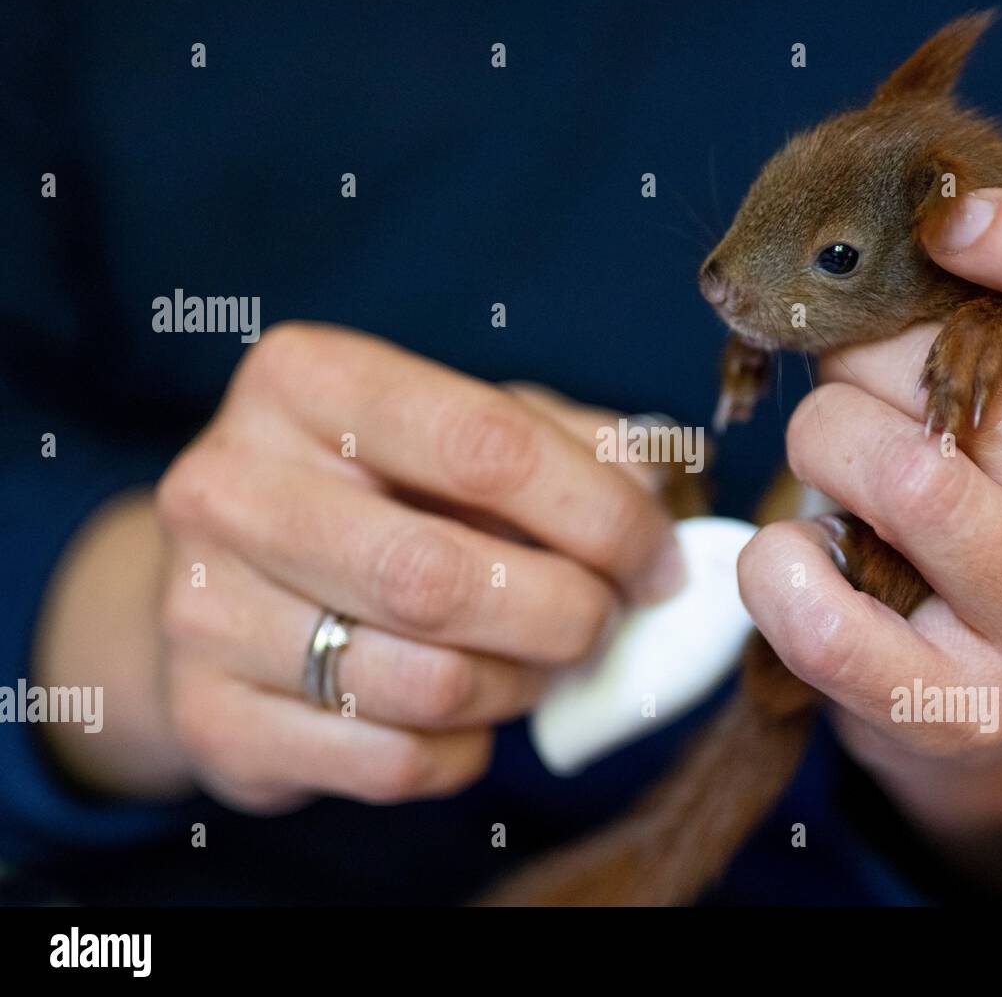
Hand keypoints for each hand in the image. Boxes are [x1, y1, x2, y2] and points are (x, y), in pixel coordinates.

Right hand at [35, 323, 683, 809]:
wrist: (231, 580)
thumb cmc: (379, 491)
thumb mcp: (471, 431)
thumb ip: (574, 444)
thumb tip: (657, 488)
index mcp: (306, 381)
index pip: (487, 447)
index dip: (602, 516)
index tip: (657, 561)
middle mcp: (230, 486)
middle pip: (440, 577)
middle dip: (565, 615)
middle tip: (604, 621)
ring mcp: (202, 609)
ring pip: (423, 684)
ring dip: (519, 687)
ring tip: (536, 662)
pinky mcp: (211, 718)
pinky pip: (389, 762)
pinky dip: (463, 751)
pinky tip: (466, 715)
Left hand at [737, 190, 1001, 884]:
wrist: (984, 674)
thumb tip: (905, 244)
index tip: (944, 226)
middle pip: (1001, 400)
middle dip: (877, 362)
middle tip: (849, 375)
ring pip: (916, 484)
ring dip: (828, 444)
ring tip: (831, 458)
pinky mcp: (974, 718)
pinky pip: (831, 621)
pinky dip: (776, 563)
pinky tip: (795, 549)